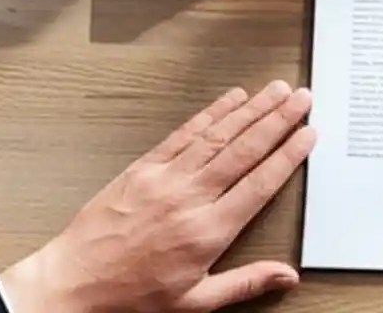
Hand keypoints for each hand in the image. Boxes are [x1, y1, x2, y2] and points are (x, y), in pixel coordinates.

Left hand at [0, 82, 316, 312]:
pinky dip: (210, 114)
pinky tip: (230, 100)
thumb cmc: (131, 296)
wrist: (74, 284)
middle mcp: (190, 198)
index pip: (260, 183)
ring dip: (251, 110)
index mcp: (208, 232)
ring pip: (218, 136)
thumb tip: (286, 276)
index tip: (309, 135)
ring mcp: (165, 179)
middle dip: (278, 120)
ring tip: (275, 90)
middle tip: (302, 98)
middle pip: (244, 150)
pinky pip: (183, 134)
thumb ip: (246, 282)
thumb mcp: (196, 301)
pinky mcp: (143, 168)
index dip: (288, 155)